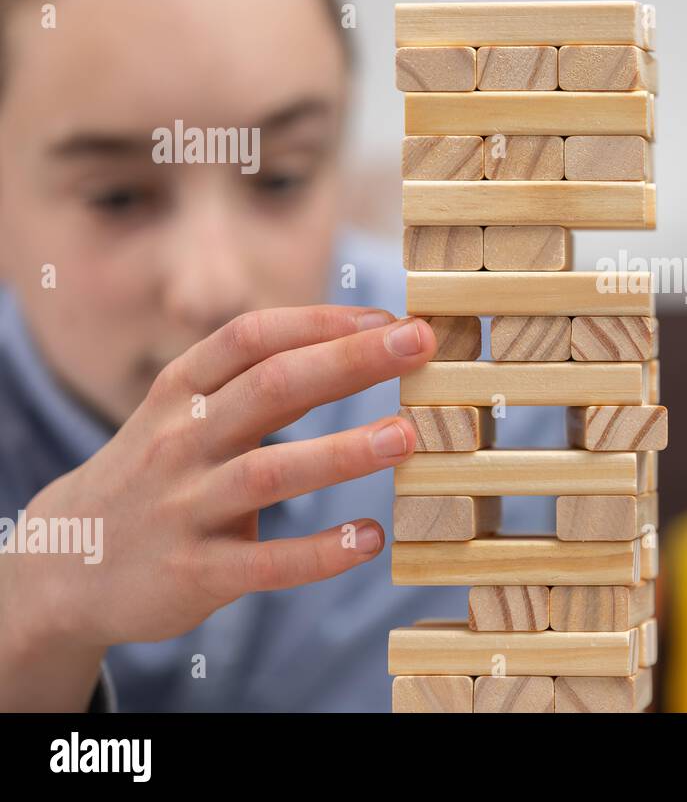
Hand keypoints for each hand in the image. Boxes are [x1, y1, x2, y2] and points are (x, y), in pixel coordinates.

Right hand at [0, 305, 434, 709]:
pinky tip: (370, 538)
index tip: (388, 316)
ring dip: (342, 452)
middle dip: (349, 361)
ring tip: (405, 437)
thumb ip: (261, 383)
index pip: (252, 337)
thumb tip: (363, 343)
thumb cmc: (161, 472)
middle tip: (418, 343)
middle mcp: (180, 440)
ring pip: (268, 472)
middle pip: (270, 387)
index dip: (321, 321)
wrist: (66, 566)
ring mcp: (184, 506)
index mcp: (181, 391)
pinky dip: (319, 552)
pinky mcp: (193, 572)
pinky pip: (264, 562)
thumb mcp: (188, 415)